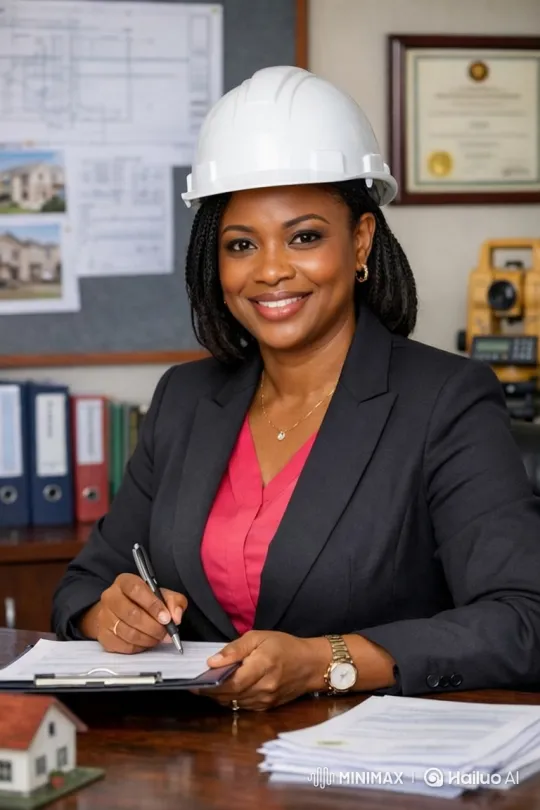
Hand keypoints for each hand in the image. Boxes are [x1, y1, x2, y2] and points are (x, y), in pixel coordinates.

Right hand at [80, 573, 187, 653]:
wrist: (119, 612)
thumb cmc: (142, 602)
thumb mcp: (161, 595)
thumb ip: (173, 601)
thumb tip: (176, 616)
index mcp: (125, 582)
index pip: (137, 590)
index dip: (153, 605)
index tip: (166, 618)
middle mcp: (110, 597)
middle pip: (132, 614)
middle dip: (154, 627)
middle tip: (165, 632)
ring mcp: (104, 616)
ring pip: (128, 632)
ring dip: (148, 639)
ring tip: (157, 638)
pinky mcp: (103, 635)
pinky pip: (123, 646)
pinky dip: (139, 647)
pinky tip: (145, 642)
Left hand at [194, 630, 329, 710]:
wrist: (311, 664)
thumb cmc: (284, 646)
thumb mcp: (259, 637)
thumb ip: (235, 649)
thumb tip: (213, 662)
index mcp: (262, 667)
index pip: (231, 682)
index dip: (211, 686)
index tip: (195, 683)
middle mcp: (264, 688)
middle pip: (231, 696)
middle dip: (211, 692)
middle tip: (197, 686)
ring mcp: (267, 700)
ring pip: (235, 703)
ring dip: (220, 697)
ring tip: (208, 688)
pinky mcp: (268, 707)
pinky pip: (244, 706)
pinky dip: (232, 700)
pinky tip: (226, 691)